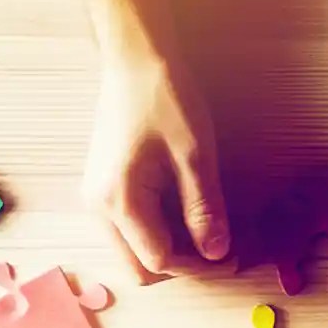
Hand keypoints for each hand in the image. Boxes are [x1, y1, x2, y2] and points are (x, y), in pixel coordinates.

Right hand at [83, 54, 230, 281]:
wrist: (135, 61)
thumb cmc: (165, 100)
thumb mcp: (195, 157)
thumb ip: (204, 210)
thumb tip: (216, 254)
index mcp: (118, 201)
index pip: (159, 260)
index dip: (198, 266)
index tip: (231, 258)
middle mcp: (98, 207)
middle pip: (140, 266)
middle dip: (182, 266)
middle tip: (221, 251)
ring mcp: (96, 198)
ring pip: (133, 251)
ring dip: (170, 250)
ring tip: (208, 232)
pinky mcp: (103, 189)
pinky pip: (130, 229)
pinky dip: (159, 232)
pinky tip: (186, 215)